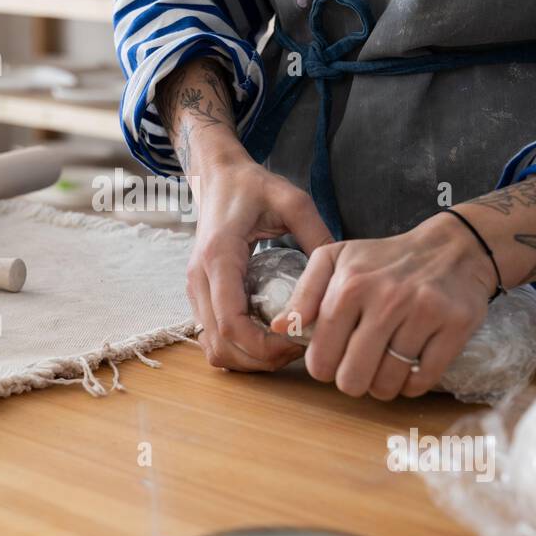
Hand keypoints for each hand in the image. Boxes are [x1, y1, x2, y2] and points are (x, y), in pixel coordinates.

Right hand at [155, 55, 333, 371]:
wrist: (217, 176)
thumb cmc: (252, 186)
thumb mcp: (293, 201)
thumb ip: (316, 235)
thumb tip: (340, 278)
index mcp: (219, 258)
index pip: (231, 322)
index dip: (265, 345)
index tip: (299, 342)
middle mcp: (200, 280)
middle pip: (221, 345)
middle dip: (261, 359)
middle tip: (298, 348)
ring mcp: (195, 291)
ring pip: (214, 349)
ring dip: (248, 359)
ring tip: (284, 346)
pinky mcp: (199, 296)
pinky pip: (213, 338)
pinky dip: (239, 349)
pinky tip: (267, 336)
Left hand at [269, 216, 495, 398]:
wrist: (452, 247)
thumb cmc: (384, 259)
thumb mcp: (336, 260)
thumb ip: (303, 293)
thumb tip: (278, 326)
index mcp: (351, 284)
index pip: (322, 351)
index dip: (321, 368)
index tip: (328, 366)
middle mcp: (386, 298)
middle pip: (353, 375)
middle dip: (350, 382)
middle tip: (356, 372)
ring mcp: (423, 312)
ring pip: (389, 381)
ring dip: (381, 387)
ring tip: (381, 373)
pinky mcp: (455, 325)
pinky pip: (424, 378)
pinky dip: (412, 385)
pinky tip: (407, 372)